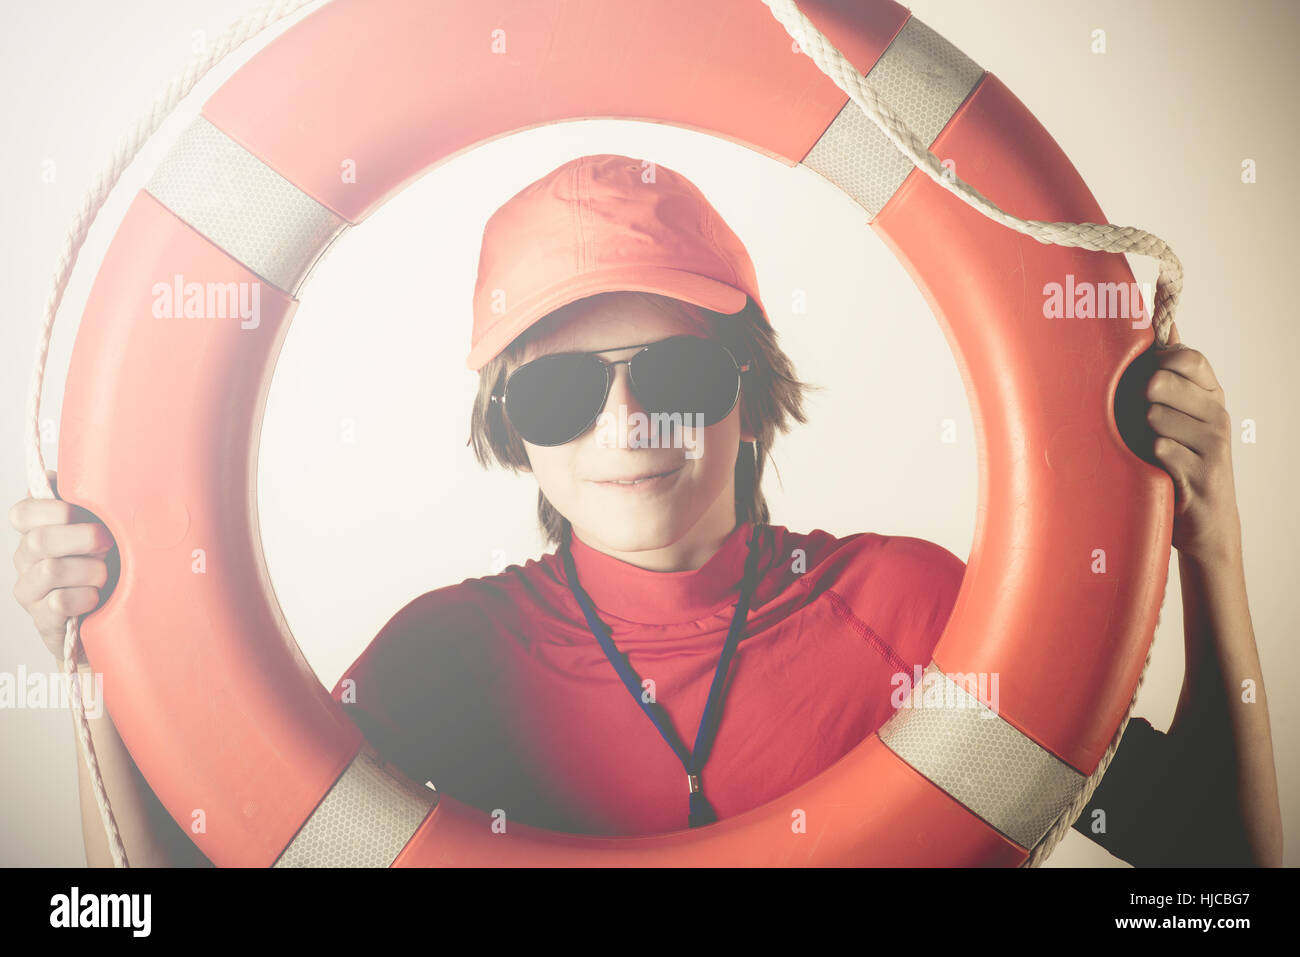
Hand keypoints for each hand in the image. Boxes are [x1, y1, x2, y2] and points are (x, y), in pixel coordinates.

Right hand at [9, 469, 118, 662]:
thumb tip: (104, 475)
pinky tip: (97, 599)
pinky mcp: (42, 620)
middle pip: (40, 540)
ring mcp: (30, 589)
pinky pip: (59, 603)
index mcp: (36, 530)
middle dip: (85, 539)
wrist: (119, 612)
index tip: (90, 514)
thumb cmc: (115, 562)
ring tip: (106, 575)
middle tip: (109, 544)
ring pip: (51, 570)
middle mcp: (25, 558)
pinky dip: (87, 598)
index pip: (23, 511)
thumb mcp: (111, 526)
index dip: (59, 510)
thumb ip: (97, 502)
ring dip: (91, 571)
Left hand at [1144, 322, 1241, 563]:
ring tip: (1147, 451)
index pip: (1188, 357)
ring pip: (1154, 416)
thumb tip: (1164, 324)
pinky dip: (1146, 459)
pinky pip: (1158, 448)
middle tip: (1140, 423)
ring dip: (1138, 434)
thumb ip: (1172, 371)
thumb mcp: (1178, 415)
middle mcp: (1217, 416)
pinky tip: (1153, 470)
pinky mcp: (1201, 473)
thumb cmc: (1179, 461)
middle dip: (1139, 401)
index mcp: (1211, 396)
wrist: (1205, 523)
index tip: (1142, 375)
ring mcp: (1213, 445)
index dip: (1158, 361)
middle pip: (1163, 382)